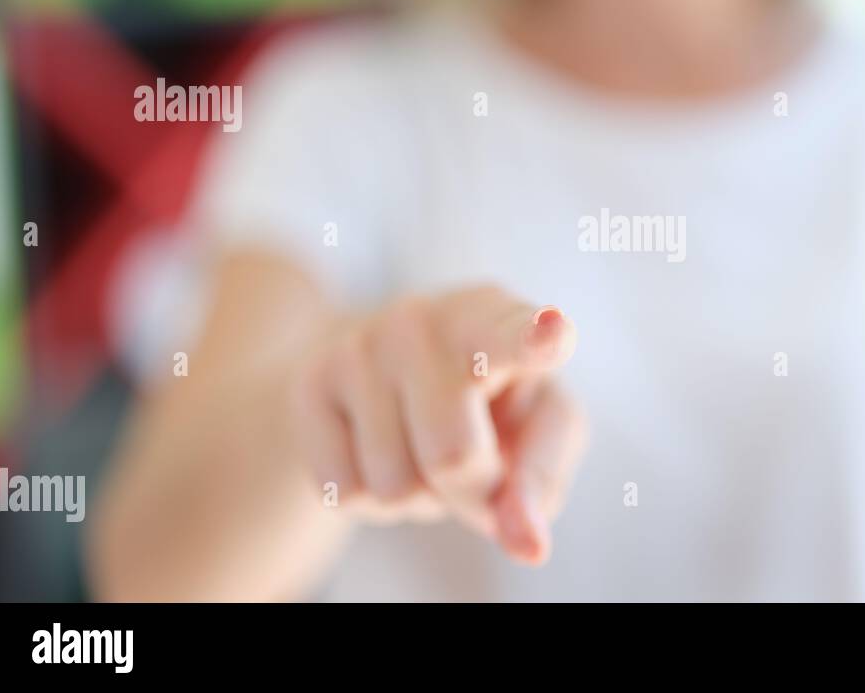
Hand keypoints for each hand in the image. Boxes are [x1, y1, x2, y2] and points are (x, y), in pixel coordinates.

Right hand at [292, 286, 584, 564]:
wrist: (378, 369)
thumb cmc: (485, 403)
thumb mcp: (533, 430)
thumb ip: (541, 482)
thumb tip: (528, 545)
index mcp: (501, 319)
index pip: (517, 332)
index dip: (537, 338)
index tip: (553, 333)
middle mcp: (430, 319)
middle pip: (453, 457)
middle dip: (467, 491)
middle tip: (471, 465)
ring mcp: (363, 343)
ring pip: (395, 485)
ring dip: (417, 497)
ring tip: (418, 445)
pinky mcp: (310, 380)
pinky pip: (346, 491)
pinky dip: (370, 500)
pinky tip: (376, 448)